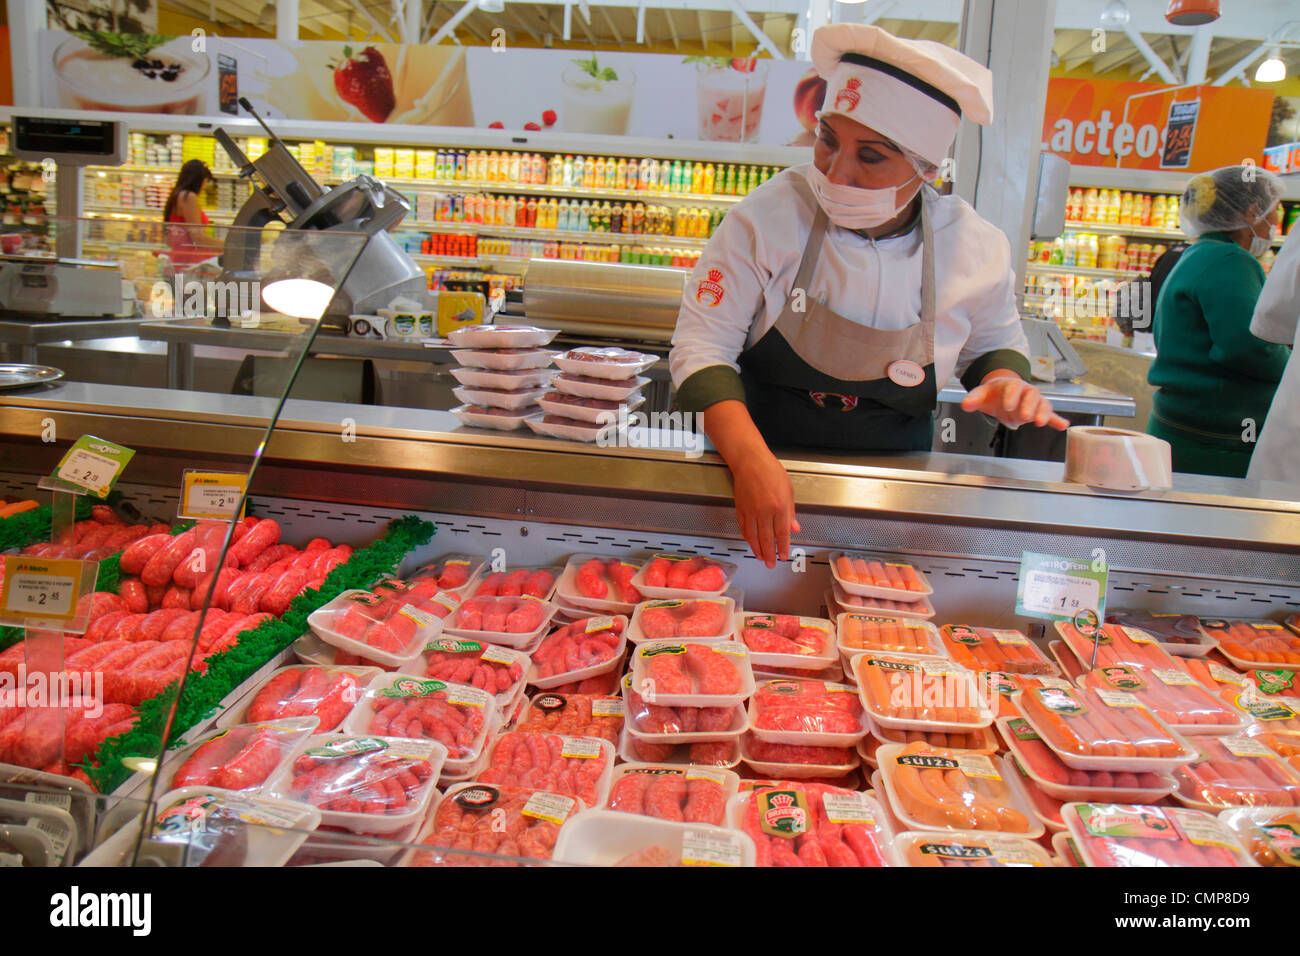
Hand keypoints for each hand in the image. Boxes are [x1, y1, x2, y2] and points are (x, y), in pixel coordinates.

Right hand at [731, 450, 801, 568]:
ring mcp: (751, 511)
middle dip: (770, 554)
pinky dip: (748, 538)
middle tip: (772, 563)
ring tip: (761, 557)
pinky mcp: (741, 509)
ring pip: (754, 536)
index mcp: (779, 506)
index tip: (784, 556)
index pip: (782, 533)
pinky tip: (751, 543)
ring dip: (758, 549)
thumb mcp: (788, 490)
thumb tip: (794, 527)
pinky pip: (744, 528)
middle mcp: (765, 511)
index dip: (783, 547)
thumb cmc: (770, 471)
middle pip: (767, 538)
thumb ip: (791, 512)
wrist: (750, 461)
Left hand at [961, 374, 1069, 429]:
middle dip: (1029, 405)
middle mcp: (1026, 391)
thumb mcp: (981, 394)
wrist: (1002, 394)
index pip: (1014, 388)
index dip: (1011, 396)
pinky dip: (1056, 420)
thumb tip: (965, 404)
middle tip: (1024, 416)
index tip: (1007, 406)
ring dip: (1043, 413)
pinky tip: (1063, 425)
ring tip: (1041, 423)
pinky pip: (1050, 414)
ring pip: (1042, 404)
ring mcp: (1034, 401)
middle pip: (1032, 395)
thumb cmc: (993, 393)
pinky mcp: (1038, 411)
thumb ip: (973, 398)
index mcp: (1012, 385)